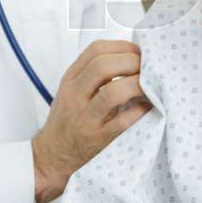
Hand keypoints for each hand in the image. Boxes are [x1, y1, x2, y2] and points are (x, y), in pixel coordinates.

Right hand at [31, 40, 150, 202]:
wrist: (51, 156)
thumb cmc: (67, 121)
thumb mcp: (71, 90)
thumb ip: (93, 74)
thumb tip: (132, 58)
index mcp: (70, 80)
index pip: (95, 50)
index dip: (122, 47)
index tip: (138, 52)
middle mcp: (74, 96)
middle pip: (104, 66)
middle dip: (132, 62)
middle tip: (148, 68)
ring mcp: (85, 118)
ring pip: (112, 93)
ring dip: (137, 85)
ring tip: (150, 86)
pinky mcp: (97, 139)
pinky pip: (123, 122)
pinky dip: (139, 111)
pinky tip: (147, 108)